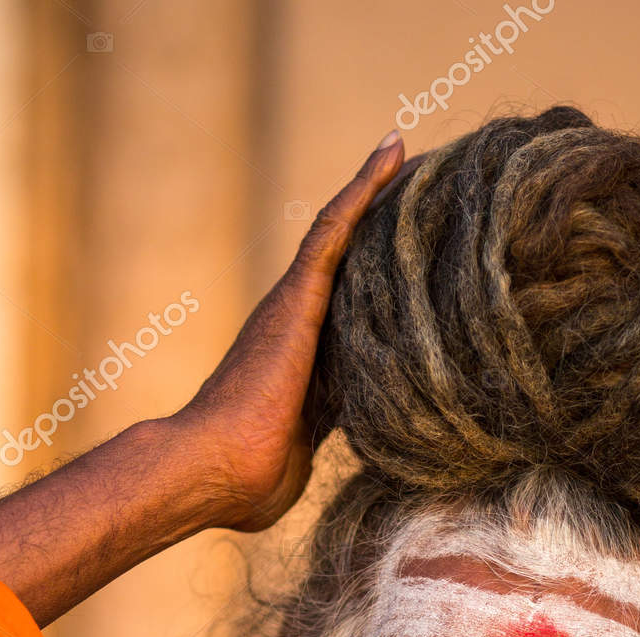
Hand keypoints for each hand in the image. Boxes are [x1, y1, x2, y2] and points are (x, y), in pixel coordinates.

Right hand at [176, 131, 404, 532]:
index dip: (381, 292)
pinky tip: (392, 153)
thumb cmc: (250, 482)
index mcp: (305, 366)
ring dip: (376, 192)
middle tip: (425, 187)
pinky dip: (363, 189)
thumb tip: (355, 454)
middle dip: (382, 229)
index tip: (412, 268)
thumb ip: (327, 441)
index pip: (352, 319)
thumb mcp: (305, 456)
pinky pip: (334, 231)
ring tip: (407, 151)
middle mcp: (298, 326)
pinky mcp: (297, 297)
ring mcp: (295, 308)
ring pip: (342, 234)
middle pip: (349, 266)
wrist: (214, 470)